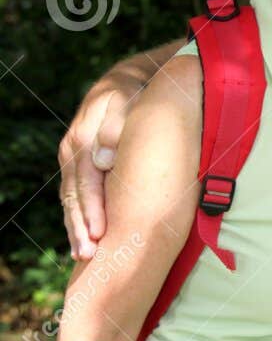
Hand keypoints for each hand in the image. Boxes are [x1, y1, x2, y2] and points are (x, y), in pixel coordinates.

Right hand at [58, 81, 139, 259]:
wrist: (125, 83)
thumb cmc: (131, 94)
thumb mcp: (125, 100)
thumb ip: (115, 126)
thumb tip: (104, 159)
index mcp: (81, 139)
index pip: (86, 181)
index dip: (92, 208)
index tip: (98, 233)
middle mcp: (72, 152)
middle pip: (74, 196)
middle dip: (80, 227)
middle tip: (89, 255)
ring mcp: (73, 161)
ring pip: (71, 200)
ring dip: (76, 229)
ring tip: (83, 257)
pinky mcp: (80, 167)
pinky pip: (75, 198)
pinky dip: (78, 220)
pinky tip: (82, 242)